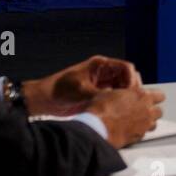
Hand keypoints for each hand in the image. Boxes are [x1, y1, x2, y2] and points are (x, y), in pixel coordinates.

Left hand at [21, 55, 141, 116]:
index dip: (132, 80)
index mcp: (100, 65)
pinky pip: (115, 95)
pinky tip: (119, 110)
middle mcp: (103, 72)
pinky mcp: (98, 93)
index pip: (126, 68)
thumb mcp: (82, 92)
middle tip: (131, 101)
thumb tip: (119, 100)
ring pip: (123, 87)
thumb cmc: (58, 91)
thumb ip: (102, 94)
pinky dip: (119, 101)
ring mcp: (101, 83)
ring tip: (125, 107)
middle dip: (131, 89)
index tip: (131, 92)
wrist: (43, 100)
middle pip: (127, 77)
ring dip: (126, 96)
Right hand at [87, 87, 164, 148]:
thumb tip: (112, 93)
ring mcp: (145, 125)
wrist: (98, 128)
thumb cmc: (101, 109)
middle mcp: (147, 110)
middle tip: (142, 110)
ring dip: (148, 122)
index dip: (154, 97)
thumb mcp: (107, 93)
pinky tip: (130, 130)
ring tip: (137, 121)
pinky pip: (144, 133)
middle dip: (153, 111)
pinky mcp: (140, 137)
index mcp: (142, 96)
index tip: (149, 98)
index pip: (160, 95)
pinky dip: (140, 132)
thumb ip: (117, 93)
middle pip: (159, 111)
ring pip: (154, 124)